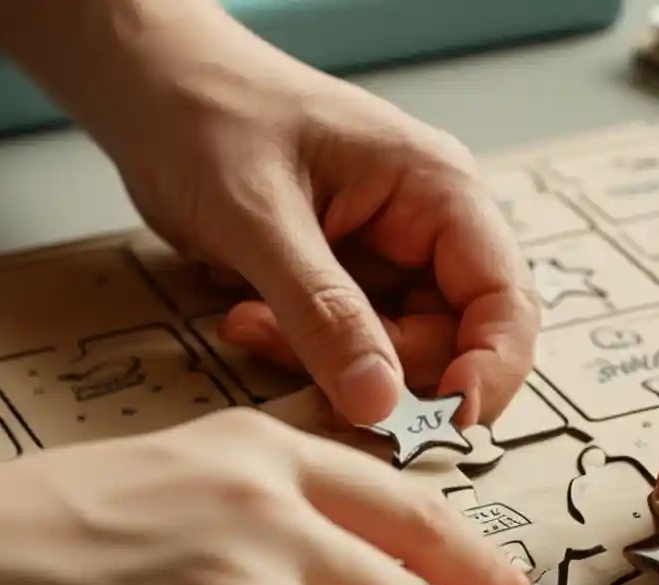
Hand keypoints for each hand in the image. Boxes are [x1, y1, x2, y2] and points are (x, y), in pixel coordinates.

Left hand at [96, 11, 539, 426]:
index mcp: (438, 189)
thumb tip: (380, 405)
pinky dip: (307, 352)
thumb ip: (323, 312)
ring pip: (401, 352)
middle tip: (311, 370)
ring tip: (254, 324)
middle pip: (456, 338)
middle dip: (386, 372)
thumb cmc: (208, 116)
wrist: (153, 87)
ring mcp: (392, 254)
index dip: (491, 369)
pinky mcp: (352, 279)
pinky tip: (251, 318)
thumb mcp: (259, 218)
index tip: (443, 423)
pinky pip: (354, 344)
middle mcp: (429, 226)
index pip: (505, 298)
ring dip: (333, 363)